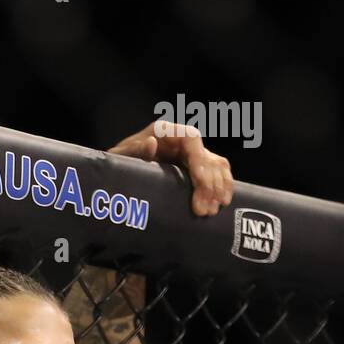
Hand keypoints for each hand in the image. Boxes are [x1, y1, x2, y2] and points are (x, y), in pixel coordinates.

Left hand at [107, 122, 233, 217]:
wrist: (119, 174)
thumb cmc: (119, 163)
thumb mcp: (121, 158)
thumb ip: (135, 151)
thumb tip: (151, 144)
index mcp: (165, 132)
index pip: (191, 138)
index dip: (199, 159)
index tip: (200, 182)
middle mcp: (181, 140)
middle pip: (205, 156)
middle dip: (208, 183)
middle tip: (203, 210)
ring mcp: (190, 153)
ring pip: (215, 165)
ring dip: (217, 188)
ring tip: (212, 211)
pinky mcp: (195, 167)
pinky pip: (217, 171)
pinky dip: (223, 185)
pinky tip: (223, 201)